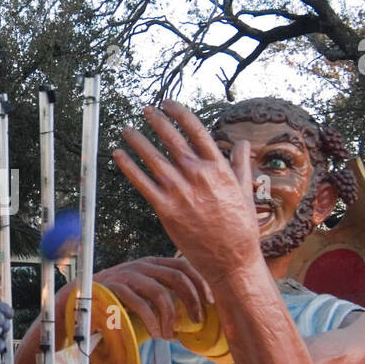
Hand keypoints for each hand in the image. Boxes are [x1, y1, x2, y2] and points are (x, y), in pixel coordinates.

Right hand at [93, 256, 214, 339]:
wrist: (81, 300)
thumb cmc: (117, 300)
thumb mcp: (142, 293)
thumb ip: (163, 297)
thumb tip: (192, 317)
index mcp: (152, 264)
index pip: (183, 265)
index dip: (201, 282)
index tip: (211, 302)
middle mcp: (142, 266)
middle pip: (177, 277)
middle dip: (192, 300)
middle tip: (197, 320)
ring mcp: (128, 275)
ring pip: (160, 293)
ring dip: (170, 317)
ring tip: (170, 335)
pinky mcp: (116, 289)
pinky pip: (141, 305)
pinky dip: (153, 322)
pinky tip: (156, 333)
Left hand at [112, 102, 261, 276]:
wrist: (231, 259)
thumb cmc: (240, 227)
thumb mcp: (245, 190)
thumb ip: (240, 164)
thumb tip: (242, 143)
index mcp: (218, 167)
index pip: (195, 129)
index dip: (178, 113)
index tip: (167, 104)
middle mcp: (197, 174)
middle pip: (171, 139)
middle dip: (155, 121)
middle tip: (145, 110)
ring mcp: (180, 191)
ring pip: (153, 158)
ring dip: (137, 141)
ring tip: (127, 130)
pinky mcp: (166, 209)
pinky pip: (142, 183)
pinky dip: (128, 167)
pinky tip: (119, 155)